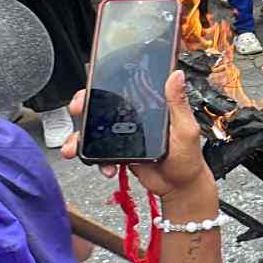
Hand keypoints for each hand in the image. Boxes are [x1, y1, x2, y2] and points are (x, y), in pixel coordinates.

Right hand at [59, 71, 217, 200]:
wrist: (180, 187)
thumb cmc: (188, 157)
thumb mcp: (185, 128)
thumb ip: (178, 103)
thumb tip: (177, 75)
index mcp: (149, 107)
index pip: (125, 89)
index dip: (106, 83)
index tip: (94, 82)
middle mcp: (134, 119)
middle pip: (102, 106)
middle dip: (84, 105)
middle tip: (78, 109)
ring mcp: (125, 137)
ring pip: (94, 131)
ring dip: (80, 137)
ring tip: (74, 147)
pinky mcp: (119, 154)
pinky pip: (99, 154)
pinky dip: (96, 161)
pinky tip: (106, 168)